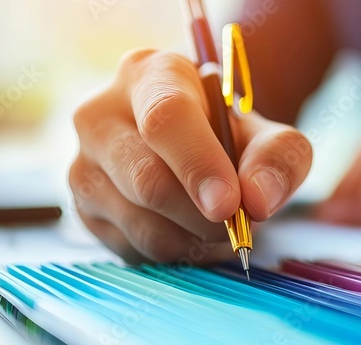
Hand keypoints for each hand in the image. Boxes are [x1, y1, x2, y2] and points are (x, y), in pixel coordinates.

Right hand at [70, 49, 311, 263]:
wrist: (192, 147)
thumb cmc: (229, 135)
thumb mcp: (267, 133)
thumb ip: (279, 156)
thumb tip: (258, 199)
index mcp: (148, 75)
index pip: (165, 118)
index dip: (199, 164)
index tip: (230, 204)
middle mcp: (99, 115)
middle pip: (148, 180)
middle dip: (205, 216)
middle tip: (240, 227)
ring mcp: (82, 165)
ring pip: (142, 224)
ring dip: (195, 241)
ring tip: (222, 228)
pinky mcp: (83, 211)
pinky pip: (134, 250)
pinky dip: (176, 254)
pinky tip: (194, 235)